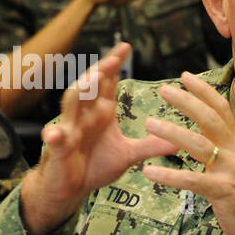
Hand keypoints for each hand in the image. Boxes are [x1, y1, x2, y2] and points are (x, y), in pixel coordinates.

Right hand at [20, 43, 178, 234]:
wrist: (68, 189)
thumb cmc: (94, 166)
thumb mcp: (128, 155)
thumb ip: (151, 145)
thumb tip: (180, 139)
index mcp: (100, 113)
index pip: (107, 83)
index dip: (114, 64)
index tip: (126, 46)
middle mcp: (84, 116)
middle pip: (90, 87)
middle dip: (101, 71)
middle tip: (113, 59)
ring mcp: (69, 130)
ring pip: (72, 105)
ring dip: (81, 91)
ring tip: (93, 80)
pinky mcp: (58, 150)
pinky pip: (55, 140)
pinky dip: (54, 135)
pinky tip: (56, 134)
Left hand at [141, 72, 234, 234]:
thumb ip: (223, 150)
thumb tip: (207, 135)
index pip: (222, 110)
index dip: (204, 91)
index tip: (185, 75)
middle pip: (211, 119)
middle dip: (187, 102)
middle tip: (164, 90)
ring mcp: (230, 171)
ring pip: (200, 145)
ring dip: (172, 132)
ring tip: (149, 123)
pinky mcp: (223, 192)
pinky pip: (193, 181)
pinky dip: (169, 176)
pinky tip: (149, 172)